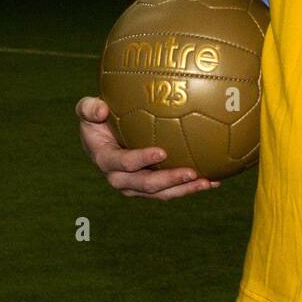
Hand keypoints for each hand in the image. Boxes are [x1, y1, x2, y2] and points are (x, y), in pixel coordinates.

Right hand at [75, 95, 220, 197]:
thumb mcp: (87, 109)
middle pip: (145, 185)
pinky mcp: (151, 187)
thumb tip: (101, 109)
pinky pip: (171, 190)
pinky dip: (191, 187)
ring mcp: (136, 185)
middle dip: (168, 181)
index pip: (122, 163)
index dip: (141, 160)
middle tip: (191, 172)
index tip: (162, 151)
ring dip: (184, 189)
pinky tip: (214, 181)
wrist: (105, 135)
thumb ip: (89, 107)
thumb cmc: (98, 118)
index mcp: (105, 159)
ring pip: (161, 193)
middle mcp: (119, 178)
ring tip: (207, 182)